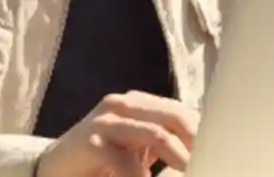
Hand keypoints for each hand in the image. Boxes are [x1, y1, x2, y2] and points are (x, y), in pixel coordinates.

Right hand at [35, 91, 198, 176]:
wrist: (49, 170)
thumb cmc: (99, 162)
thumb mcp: (136, 150)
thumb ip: (164, 146)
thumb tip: (204, 153)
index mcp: (140, 104)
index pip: (182, 112)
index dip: (205, 131)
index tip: (224, 149)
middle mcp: (125, 105)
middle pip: (175, 117)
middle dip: (198, 142)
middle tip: (214, 161)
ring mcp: (107, 120)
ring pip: (157, 133)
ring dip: (180, 158)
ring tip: (195, 171)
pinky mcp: (92, 140)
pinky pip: (125, 160)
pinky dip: (141, 176)